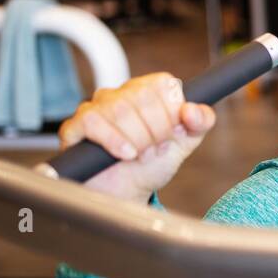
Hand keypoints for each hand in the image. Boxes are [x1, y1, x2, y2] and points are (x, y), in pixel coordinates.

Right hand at [57, 72, 216, 202]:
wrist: (127, 193)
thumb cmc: (152, 163)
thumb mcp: (185, 143)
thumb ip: (201, 122)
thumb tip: (192, 110)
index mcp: (149, 90)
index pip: (164, 85)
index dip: (172, 115)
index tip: (172, 135)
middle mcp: (122, 93)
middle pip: (142, 96)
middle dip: (156, 130)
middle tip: (156, 150)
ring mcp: (97, 107)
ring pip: (119, 109)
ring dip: (137, 139)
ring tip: (140, 156)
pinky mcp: (76, 125)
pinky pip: (93, 121)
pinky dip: (114, 141)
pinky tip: (125, 155)